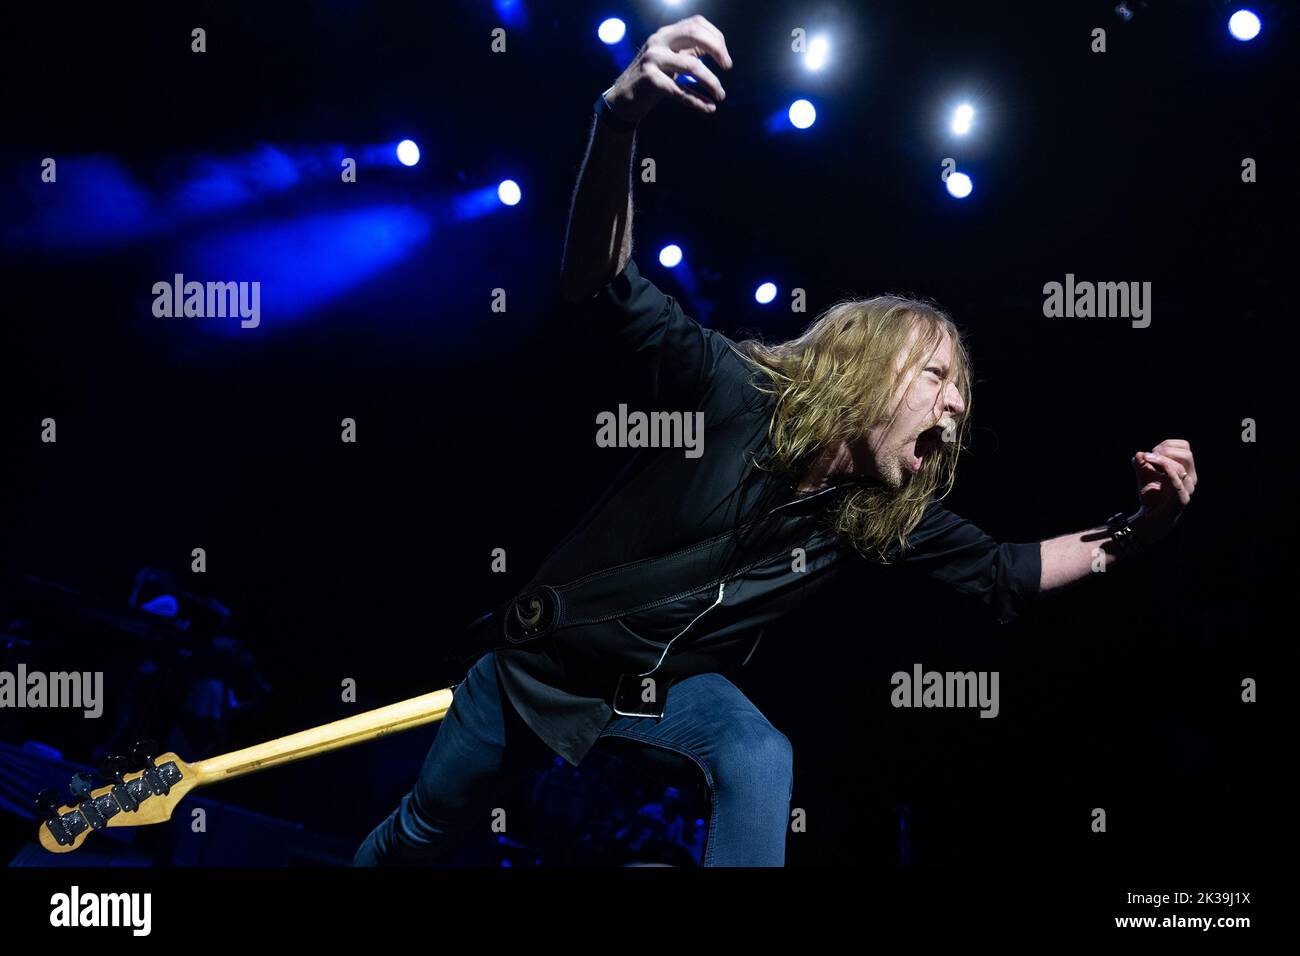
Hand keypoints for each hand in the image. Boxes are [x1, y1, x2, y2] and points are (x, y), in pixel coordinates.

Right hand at [604, 15, 732, 122]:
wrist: (623, 99)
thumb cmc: (652, 79)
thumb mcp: (670, 60)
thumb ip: (689, 51)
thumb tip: (718, 49)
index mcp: (665, 34)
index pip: (696, 23)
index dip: (716, 38)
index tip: (725, 58)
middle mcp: (658, 41)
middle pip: (694, 34)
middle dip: (717, 49)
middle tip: (728, 67)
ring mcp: (652, 59)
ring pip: (691, 66)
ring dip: (711, 81)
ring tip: (721, 95)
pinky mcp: (650, 80)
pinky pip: (680, 91)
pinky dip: (698, 101)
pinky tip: (709, 108)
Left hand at [1130, 439, 1196, 543]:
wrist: (1150, 519)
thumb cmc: (1151, 497)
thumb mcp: (1144, 476)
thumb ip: (1141, 464)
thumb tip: (1139, 454)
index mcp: (1185, 470)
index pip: (1185, 448)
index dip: (1169, 444)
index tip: (1153, 451)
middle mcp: (1190, 478)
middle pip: (1187, 454)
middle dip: (1167, 450)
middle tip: (1150, 456)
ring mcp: (1187, 489)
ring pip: (1181, 468)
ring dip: (1161, 460)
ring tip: (1146, 460)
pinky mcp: (1182, 499)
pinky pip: (1178, 483)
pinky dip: (1166, 470)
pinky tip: (1151, 464)